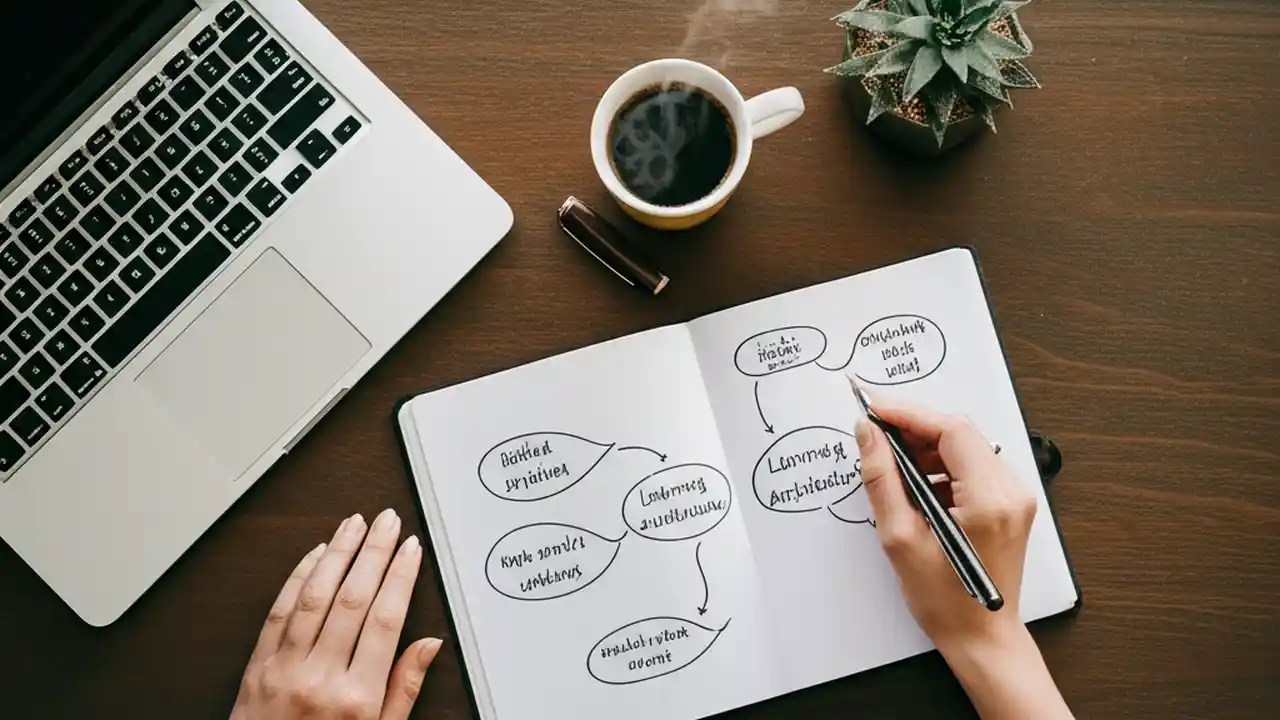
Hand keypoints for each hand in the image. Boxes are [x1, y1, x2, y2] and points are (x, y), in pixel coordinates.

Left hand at [231, 510, 440, 719]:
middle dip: (373, 552)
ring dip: (337, 553)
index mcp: (357, 697)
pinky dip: (298, 577)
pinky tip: (316, 555)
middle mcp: (321, 678)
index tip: (410, 549)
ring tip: (354, 524)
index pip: (386, 619)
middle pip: (353, 598)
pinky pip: (279, 611)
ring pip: (315, 596)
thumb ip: (404, 689)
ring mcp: (285, 669)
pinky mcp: (257, 666)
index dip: (400, 576)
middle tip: (387, 521)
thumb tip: (430, 645)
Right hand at [855, 396, 1071, 718]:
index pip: (950, 430)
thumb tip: (869, 435)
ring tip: (892, 468)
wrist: (982, 637)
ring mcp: (1015, 497)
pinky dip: (941, 466)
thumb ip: (882, 479)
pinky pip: (973, 466)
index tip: (874, 410)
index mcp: (989, 500)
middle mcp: (1011, 492)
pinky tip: (916, 486)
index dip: (908, 414)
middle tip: (875, 435)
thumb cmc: (945, 602)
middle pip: (960, 433)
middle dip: (914, 428)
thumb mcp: (900, 538)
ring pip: (965, 446)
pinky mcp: (1010, 504)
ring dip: (926, 448)